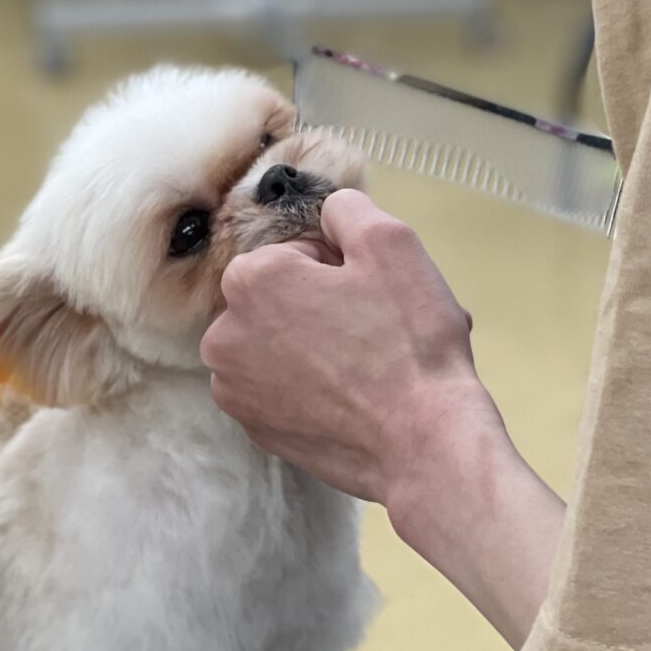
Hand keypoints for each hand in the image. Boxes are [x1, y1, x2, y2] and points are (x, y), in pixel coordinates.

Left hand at [202, 190, 498, 504]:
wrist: (424, 442)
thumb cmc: (408, 341)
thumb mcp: (391, 242)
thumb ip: (346, 208)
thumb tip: (329, 212)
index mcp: (251, 282)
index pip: (294, 251)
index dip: (338, 265)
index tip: (368, 291)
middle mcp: (225, 336)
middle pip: (280, 297)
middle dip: (321, 303)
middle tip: (373, 326)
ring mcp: (236, 392)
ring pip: (278, 342)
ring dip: (314, 343)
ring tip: (369, 364)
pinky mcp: (256, 432)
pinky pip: (280, 387)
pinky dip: (309, 385)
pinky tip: (353, 396)